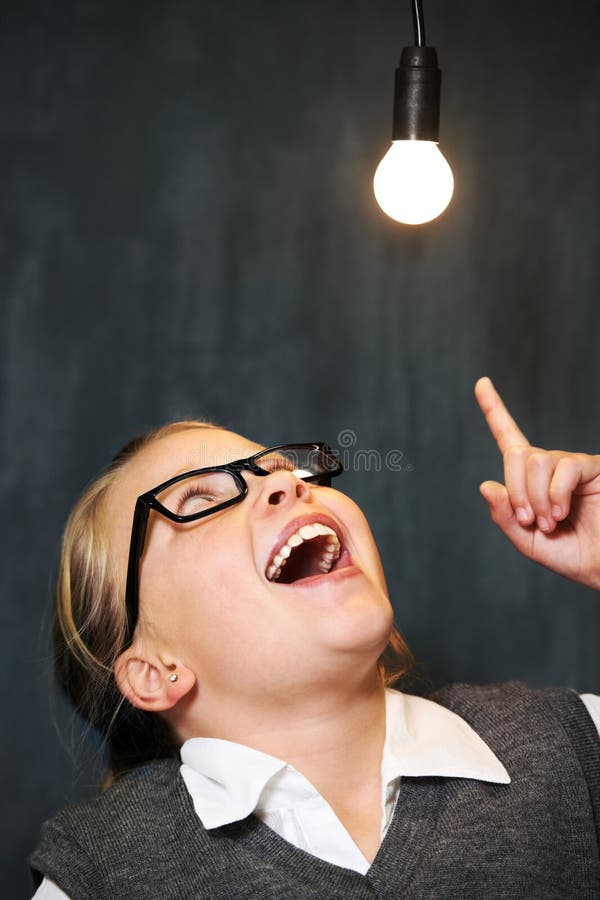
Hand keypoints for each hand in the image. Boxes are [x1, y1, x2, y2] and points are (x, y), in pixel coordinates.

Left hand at [475, 376, 599, 590]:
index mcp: (530, 480)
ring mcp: (572, 465)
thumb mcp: (527, 541)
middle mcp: (550, 466)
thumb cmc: (570, 554)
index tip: (481, 383)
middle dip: (516, 489)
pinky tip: (561, 513)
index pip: (509, 438)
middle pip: (516, 453)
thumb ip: (505, 517)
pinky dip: (555, 494)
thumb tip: (485, 484)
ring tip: (549, 522)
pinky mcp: (593, 468)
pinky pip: (564, 468)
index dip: (494, 409)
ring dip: (536, 497)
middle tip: (527, 520)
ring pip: (537, 461)